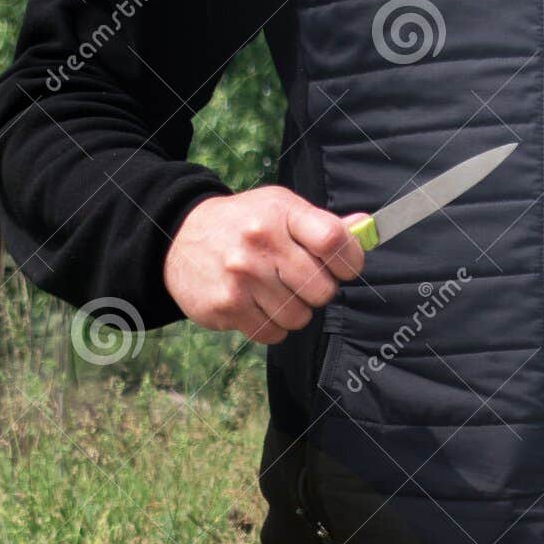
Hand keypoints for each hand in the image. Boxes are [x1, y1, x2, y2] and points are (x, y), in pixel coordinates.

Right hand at [163, 187, 365, 343]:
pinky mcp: (226, 305)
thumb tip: (365, 229)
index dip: (349, 261)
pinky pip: (273, 333)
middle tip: (299, 281)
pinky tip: (257, 305)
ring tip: (275, 292)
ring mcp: (241, 275)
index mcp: (281, 213)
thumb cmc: (244, 225)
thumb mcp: (280, 209)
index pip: (334, 240)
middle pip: (322, 289)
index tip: (343, 267)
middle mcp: (260, 241)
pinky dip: (272, 327)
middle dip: (318, 292)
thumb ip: (323, 224)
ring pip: (299, 317)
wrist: (178, 236)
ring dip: (295, 312)